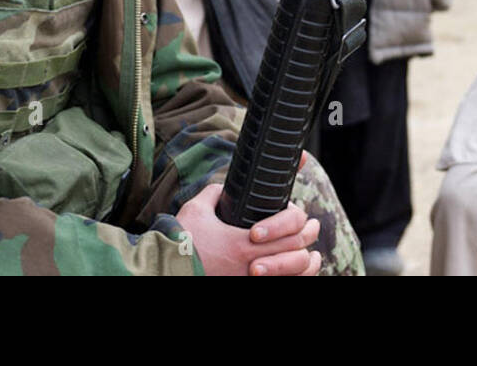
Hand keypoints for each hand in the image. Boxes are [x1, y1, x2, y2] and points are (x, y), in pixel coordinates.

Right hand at [175, 183, 321, 275]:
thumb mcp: (196, 211)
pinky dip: (293, 279)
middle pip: (297, 254)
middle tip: (312, 227)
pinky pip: (281, 286)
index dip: (297, 222)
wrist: (165, 271)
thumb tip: (224, 189)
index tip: (297, 213)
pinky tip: (297, 273)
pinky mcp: (245, 287)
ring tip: (311, 255)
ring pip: (294, 276)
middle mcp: (252, 267)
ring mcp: (250, 282)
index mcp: (244, 243)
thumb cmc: (181, 243)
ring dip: (306, 265)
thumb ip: (214, 194)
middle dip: (308, 237)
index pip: (289, 232)